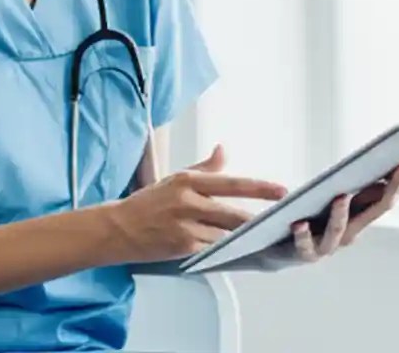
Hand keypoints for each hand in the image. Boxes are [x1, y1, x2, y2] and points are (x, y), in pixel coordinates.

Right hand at [109, 144, 286, 262]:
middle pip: (233, 214)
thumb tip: (224, 150)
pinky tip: (235, 248)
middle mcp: (188, 202)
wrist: (118, 228)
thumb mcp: (176, 178)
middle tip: (278, 220)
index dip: (259, 188)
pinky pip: (213, 249)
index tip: (281, 191)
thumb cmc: (148, 202)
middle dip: (257, 220)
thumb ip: (205, 168)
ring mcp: (185, 227)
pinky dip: (224, 248)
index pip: (232, 183)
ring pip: (225, 234)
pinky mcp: (183, 248)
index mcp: (188, 181)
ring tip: (259, 236)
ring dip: (241, 237)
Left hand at [289, 161, 398, 262]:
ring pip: (338, 231)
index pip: (384, 202)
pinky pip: (305, 245)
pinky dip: (303, 235)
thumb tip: (382, 177)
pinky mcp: (304, 253)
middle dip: (386, 191)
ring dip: (341, 214)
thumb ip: (356, 193)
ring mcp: (327, 246)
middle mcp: (348, 235)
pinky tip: (300, 223)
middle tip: (395, 170)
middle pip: (371, 214)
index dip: (397, 184)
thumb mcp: (333, 201)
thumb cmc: (309, 218)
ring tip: (341, 196)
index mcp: (358, 220)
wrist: (278, 248)